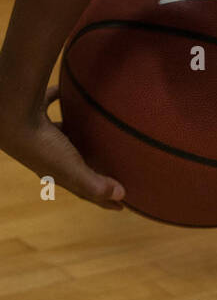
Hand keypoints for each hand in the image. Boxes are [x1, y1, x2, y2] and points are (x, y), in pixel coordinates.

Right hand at [0, 85, 124, 210]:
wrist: (11, 116)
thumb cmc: (41, 146)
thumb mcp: (72, 169)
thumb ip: (95, 184)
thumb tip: (121, 195)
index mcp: (54, 172)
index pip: (82, 190)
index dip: (102, 199)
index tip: (122, 205)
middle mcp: (45, 152)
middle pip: (72, 163)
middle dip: (89, 168)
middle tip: (110, 170)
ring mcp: (39, 131)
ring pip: (61, 133)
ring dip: (75, 134)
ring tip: (92, 132)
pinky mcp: (35, 109)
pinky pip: (49, 102)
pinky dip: (58, 98)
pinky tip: (68, 93)